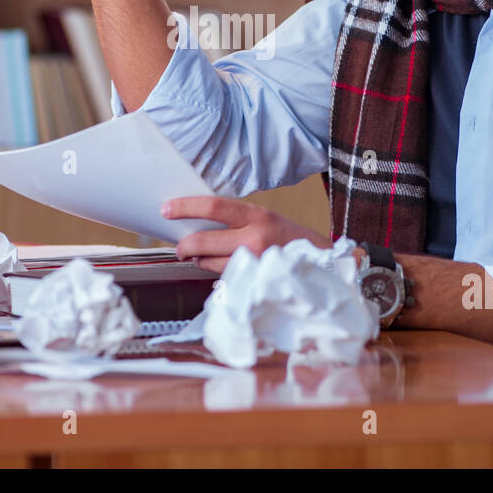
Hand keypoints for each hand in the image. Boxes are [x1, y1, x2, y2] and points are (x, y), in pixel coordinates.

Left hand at [164, 196, 333, 272]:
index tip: (167, 209)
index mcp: (258, 216)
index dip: (186, 207)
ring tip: (204, 258)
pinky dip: (219, 275)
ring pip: (210, 265)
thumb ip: (239, 221)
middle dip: (185, 246)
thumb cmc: (293, 241)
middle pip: (203, 241)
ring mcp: (254, 265)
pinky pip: (224, 280)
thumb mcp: (268, 220)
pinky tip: (227, 271)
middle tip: (180, 248)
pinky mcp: (253, 285)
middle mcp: (254, 239)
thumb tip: (200, 223)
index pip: (214, 206)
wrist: (326, 267)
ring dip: (201, 262)